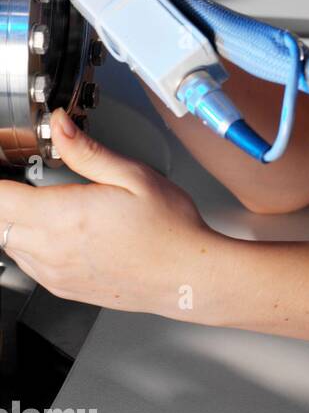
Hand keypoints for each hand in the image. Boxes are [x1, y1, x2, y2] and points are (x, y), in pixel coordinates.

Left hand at [0, 108, 223, 318]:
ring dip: (14, 220)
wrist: (185, 276)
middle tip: (30, 179)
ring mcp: (54, 273)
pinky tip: (58, 229)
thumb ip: (87, 151)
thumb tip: (59, 125)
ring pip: (8, 243)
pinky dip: (28, 243)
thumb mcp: (132, 175)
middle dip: (7, 197)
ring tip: (47, 201)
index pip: (0, 198)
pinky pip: (26, 263)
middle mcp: (51, 249)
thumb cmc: (168, 227)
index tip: (7, 164)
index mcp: (64, 217)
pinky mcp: (61, 288)